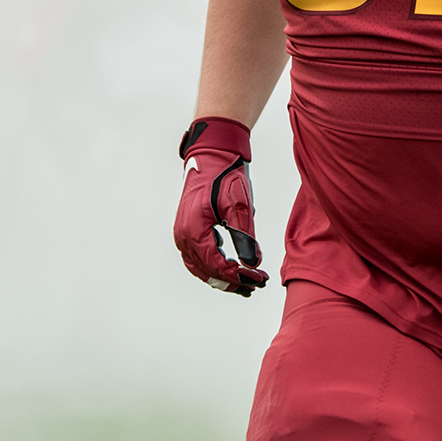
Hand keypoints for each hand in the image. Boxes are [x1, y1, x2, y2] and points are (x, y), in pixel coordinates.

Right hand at [173, 118, 268, 296]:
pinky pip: (197, 259)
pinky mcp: (186, 231)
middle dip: (233, 281)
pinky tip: (230, 270)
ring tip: (246, 284)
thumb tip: (253, 263)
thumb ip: (244, 236)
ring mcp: (182, 234)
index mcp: (194, 230)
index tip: (259, 279)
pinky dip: (213, 268)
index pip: (216, 265)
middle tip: (257, 284)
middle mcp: (183, 236)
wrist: (211, 155)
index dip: (238, 277)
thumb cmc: (225, 176)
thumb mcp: (239, 205)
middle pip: (207, 271)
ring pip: (200, 268)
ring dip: (223, 278)